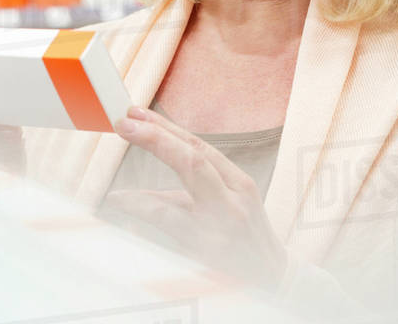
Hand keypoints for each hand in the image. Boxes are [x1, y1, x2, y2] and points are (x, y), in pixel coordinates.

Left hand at [102, 106, 286, 289]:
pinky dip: (140, 207)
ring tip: (120, 152)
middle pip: (192, 158)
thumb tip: (138, 195)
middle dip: (156, 137)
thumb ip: (188, 196)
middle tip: (124, 123)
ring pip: (180, 189)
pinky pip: (166, 222)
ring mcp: (221, 225)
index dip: (166, 127)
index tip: (137, 114)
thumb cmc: (245, 240)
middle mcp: (233, 199)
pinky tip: (121, 200)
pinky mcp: (208, 251)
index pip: (199, 147)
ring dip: (145, 174)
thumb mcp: (229, 208)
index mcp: (239, 183)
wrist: (277, 282)